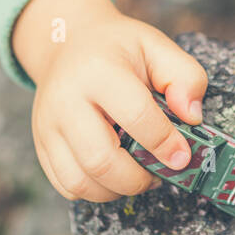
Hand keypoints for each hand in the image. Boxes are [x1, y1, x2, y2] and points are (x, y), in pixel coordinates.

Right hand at [12, 0, 207, 201]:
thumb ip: (185, 77)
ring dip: (117, 190)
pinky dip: (96, 192)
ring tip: (138, 175)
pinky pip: (67, 186)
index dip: (165, 143)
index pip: (136, 116)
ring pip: (80, 182)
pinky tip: (115, 175)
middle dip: (138, 179)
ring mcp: (47, 126)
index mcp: (98, 70)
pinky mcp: (41, 145)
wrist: (68, 42)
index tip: (183, 157)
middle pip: (101, 160)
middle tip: (159, 172)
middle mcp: (65, 100)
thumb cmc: (118, 48)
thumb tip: (192, 117)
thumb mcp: (157, 47)